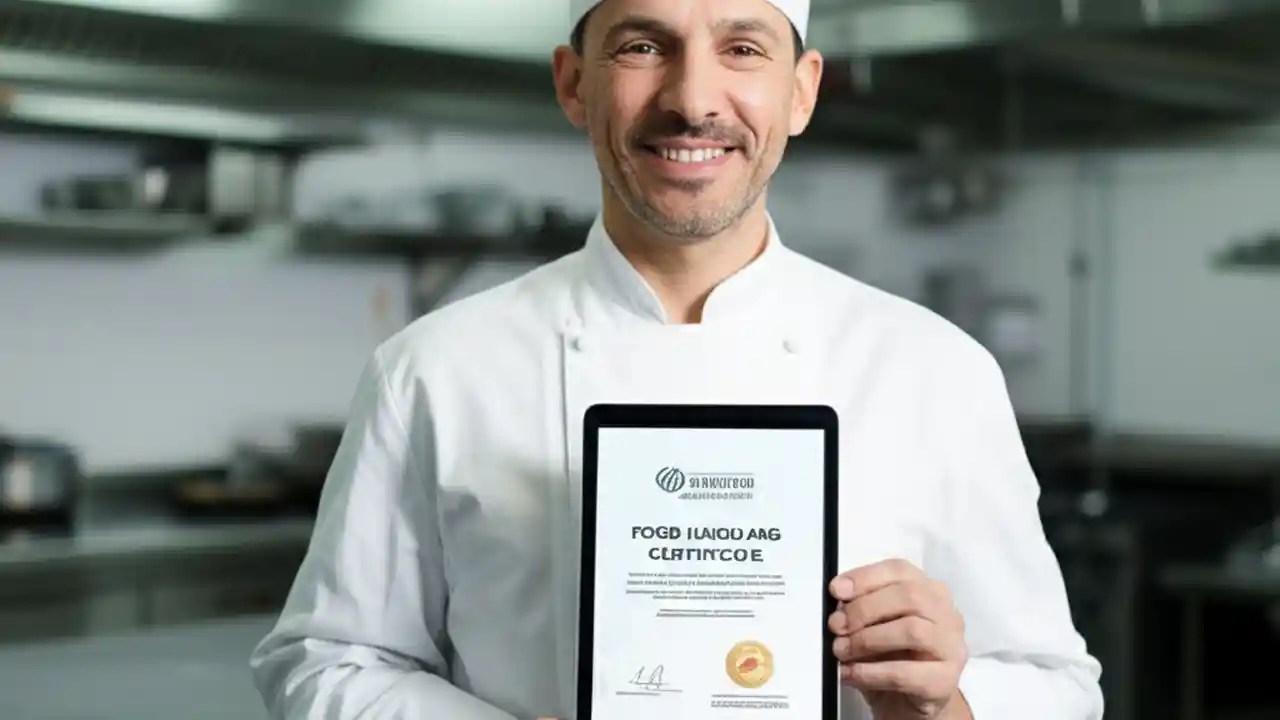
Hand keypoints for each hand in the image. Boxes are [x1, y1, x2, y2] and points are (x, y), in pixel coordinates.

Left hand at [828, 559, 970, 719]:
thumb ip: (861, 612)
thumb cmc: (891, 659)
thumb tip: (839, 607)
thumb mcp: (872, 628)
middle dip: (865, 609)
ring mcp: (951, 648)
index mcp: (928, 592)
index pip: (900, 570)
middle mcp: (947, 614)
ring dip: (867, 639)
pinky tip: (851, 674)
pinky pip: (906, 672)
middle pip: (909, 596)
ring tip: (841, 650)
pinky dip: (871, 672)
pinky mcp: (945, 681)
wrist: (908, 705)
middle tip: (836, 625)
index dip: (866, 577)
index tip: (836, 590)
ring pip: (912, 630)